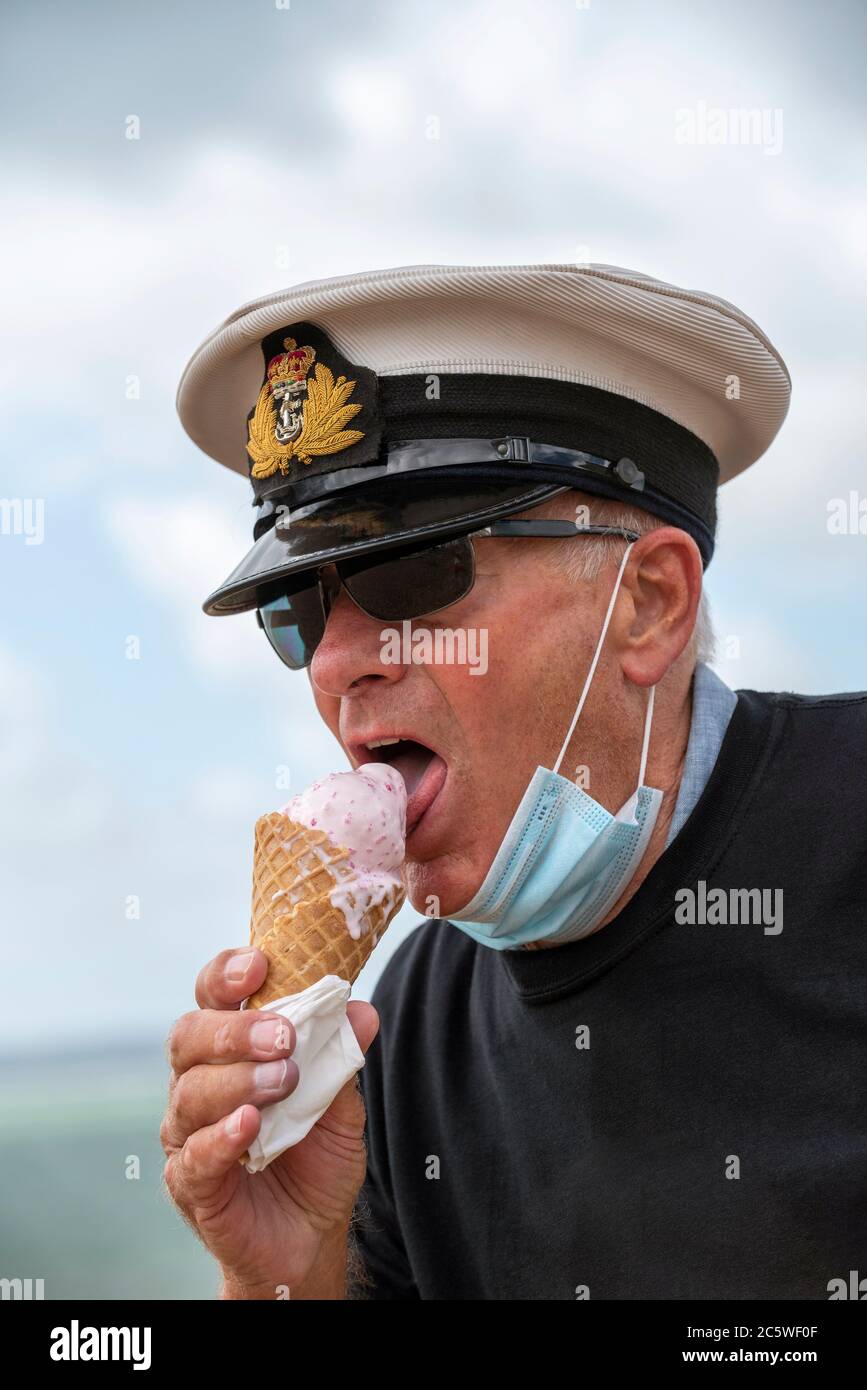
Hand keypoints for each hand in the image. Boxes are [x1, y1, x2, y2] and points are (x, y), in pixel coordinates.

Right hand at [162, 946, 378, 1296]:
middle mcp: (197, 1083)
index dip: (226, 974)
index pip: (211, 997)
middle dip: (235, 1028)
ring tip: (283, 1081)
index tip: (259, 964)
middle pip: (189, 1036)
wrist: (309, 1236)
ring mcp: (187, 1133)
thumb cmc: (315, 1159)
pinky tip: (249, 1124)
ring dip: (238, 1078)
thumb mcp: (342, 1103)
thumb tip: (361, 1010)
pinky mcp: (190, 1183)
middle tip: (284, 1035)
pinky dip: (221, 1135)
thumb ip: (341, 1058)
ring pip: (190, 1091)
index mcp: (229, 1051)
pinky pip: (194, 1154)